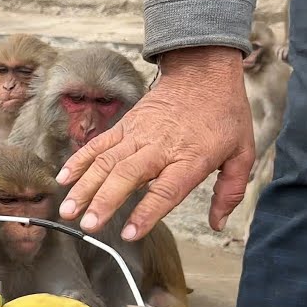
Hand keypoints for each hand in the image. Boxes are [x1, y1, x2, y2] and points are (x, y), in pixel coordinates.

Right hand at [55, 46, 254, 239]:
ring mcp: (138, 134)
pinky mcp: (125, 126)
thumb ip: (230, 191)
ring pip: (106, 162)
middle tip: (88, 225)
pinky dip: (79, 161)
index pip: (165, 190)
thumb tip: (218, 223)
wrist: (203, 72)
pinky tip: (64, 179)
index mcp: (190, 158)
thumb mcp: (243, 153)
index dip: (146, 213)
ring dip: (84, 187)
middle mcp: (160, 147)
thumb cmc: (223, 114)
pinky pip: (99, 145)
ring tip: (68, 210)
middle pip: (127, 176)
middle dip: (104, 202)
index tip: (130, 234)